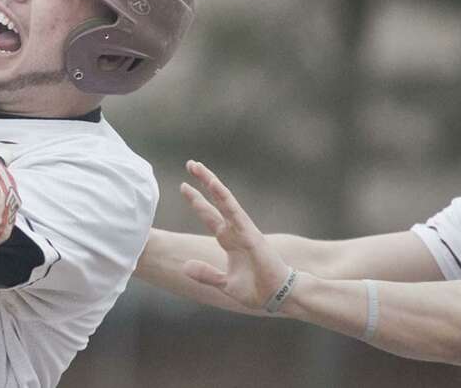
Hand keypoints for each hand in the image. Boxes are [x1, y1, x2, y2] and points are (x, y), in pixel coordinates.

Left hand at [180, 159, 294, 312]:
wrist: (277, 297)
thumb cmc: (256, 290)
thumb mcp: (224, 284)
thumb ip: (205, 274)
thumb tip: (184, 266)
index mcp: (229, 240)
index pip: (210, 214)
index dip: (197, 200)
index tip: (183, 185)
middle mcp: (235, 230)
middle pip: (216, 201)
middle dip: (203, 182)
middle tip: (190, 163)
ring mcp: (244, 230)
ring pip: (225, 200)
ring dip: (211, 183)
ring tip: (198, 167)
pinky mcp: (251, 235)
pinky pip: (236, 213)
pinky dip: (225, 199)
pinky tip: (214, 186)